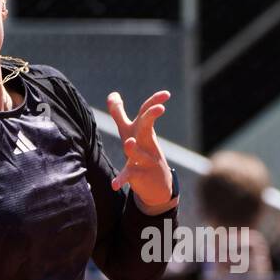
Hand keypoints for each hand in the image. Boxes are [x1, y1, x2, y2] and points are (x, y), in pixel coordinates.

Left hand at [107, 90, 173, 210]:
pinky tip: (114, 185)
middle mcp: (146, 144)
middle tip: (160, 108)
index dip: (155, 101)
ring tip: (129, 142)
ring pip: (139, 154)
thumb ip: (119, 114)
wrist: (158, 184)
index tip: (167, 94)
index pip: (148, 113)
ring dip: (134, 149)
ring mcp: (144, 161)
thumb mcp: (130, 132)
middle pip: (147, 129)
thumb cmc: (143, 152)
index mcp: (143, 132)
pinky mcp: (138, 176)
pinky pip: (129, 176)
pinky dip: (122, 179)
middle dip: (150, 118)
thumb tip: (112, 94)